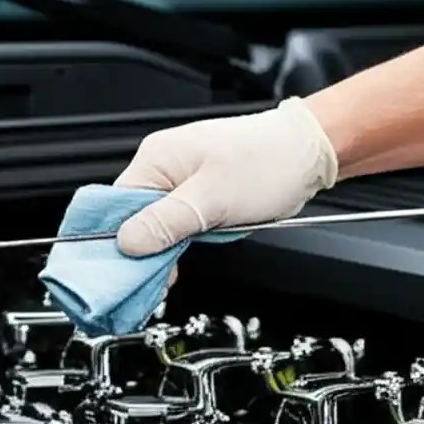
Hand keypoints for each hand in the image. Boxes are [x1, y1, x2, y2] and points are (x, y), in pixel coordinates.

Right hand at [114, 97, 338, 261]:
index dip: (120, 243)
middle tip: (167, 269)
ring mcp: (181, 179)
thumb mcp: (212, 200)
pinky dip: (189, 238)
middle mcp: (162, 166)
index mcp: (156, 158)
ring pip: (159, 226)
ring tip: (195, 248)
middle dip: (150, 249)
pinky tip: (202, 242)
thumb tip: (127, 243)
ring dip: (174, 245)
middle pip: (135, 220)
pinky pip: (181, 223)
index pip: (114, 208)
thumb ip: (166, 223)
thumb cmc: (268, 163)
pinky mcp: (199, 192)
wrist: (309, 152)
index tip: (128, 271)